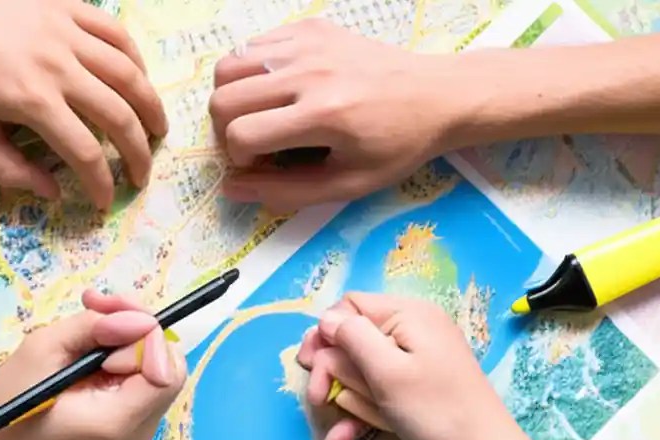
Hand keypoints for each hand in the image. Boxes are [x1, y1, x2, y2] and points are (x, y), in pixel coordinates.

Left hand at [0, 0, 166, 209]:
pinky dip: (134, 57)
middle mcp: (59, 66)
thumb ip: (6, 168)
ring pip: (128, 72)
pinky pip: (114, 32)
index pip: (85, 153)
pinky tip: (138, 77)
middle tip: (142, 174)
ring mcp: (66, 32)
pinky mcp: (66, 6)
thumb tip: (50, 192)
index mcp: (33, 101)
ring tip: (158, 130)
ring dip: (150, 106)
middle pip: (119, 115)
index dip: (102, 183)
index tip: (106, 200)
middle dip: (138, 152)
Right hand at [0, 290, 185, 439]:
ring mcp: (135, 437)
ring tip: (91, 317)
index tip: (104, 317)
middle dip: (139, 330)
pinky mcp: (126, 430)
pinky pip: (141, 384)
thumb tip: (139, 319)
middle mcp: (138, 436)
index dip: (143, 335)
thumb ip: (94, 328)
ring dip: (130, 339)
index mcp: (118, 423)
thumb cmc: (9, 405)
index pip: (165, 369)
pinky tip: (93, 342)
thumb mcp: (42, 351)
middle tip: (98, 307)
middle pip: (168, 369)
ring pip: (158, 372)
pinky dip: (124, 358)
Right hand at [209, 19, 480, 211]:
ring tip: (260, 114)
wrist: (437, 95)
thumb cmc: (396, 146)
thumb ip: (287, 191)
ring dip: (233, 98)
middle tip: (254, 142)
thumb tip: (231, 189)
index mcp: (323, 115)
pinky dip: (252, 71)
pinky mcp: (311, 28)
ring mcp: (308, 44)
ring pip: (228, 66)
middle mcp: (310, 72)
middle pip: (223, 99)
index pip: (241, 136)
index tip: (261, 166)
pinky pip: (252, 45)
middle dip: (226, 131)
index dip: (240, 160)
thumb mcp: (348, 184)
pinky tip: (278, 89)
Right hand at [297, 293, 542, 439]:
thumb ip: (353, 338)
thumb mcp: (388, 372)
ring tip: (333, 427)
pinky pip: (378, 394)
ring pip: (361, 372)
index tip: (310, 367)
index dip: (326, 334)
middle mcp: (412, 332)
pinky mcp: (415, 394)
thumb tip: (326, 319)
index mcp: (409, 316)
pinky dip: (360, 415)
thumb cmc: (436, 412)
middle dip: (331, 370)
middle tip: (318, 398)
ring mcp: (414, 365)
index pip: (351, 306)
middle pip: (353, 339)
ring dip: (343, 399)